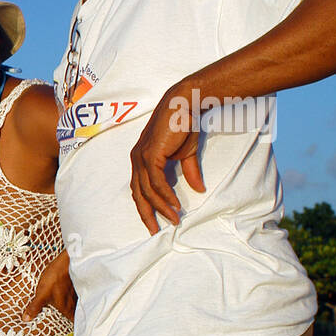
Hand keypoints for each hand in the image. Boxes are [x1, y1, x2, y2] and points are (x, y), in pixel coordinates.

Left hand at [23, 249, 75, 322]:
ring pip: (77, 306)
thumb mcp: (41, 294)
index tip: (73, 331)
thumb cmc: (55, 278)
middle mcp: (74, 303)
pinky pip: (78, 296)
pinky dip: (75, 299)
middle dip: (74, 319)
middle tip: (71, 323)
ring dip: (75, 309)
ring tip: (71, 312)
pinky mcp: (77, 286)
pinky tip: (71, 298)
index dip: (73, 327)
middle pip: (76, 315)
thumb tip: (25, 319)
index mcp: (66, 308)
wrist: (67, 261)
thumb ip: (34, 308)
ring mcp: (77, 295)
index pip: (73, 322)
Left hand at [130, 84, 206, 233]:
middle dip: (146, 214)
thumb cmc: (182, 126)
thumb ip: (189, 173)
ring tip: (173, 219)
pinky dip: (165, 195)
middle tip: (154, 231)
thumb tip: (199, 190)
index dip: (145, 206)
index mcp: (141, 160)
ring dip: (161, 207)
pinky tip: (174, 205)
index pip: (139, 189)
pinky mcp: (150, 155)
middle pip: (138, 194)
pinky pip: (156, 182)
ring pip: (147, 191)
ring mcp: (141, 158)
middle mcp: (137, 160)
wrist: (184, 105)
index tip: (154, 222)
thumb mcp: (186, 154)